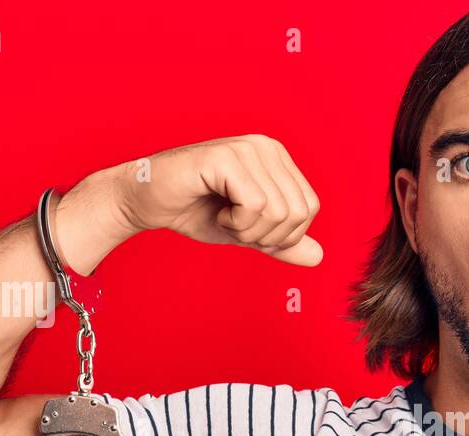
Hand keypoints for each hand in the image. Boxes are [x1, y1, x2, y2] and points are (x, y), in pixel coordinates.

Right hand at [106, 135, 322, 266]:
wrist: (149, 202)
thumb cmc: (197, 212)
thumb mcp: (248, 233)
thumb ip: (283, 243)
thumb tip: (318, 256)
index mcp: (278, 159)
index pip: (309, 208)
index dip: (282, 234)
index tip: (249, 228)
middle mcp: (267, 146)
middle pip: (297, 213)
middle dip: (266, 235)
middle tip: (235, 225)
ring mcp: (247, 147)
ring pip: (278, 211)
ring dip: (248, 230)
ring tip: (224, 216)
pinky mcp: (226, 157)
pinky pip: (255, 206)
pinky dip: (236, 223)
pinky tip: (216, 210)